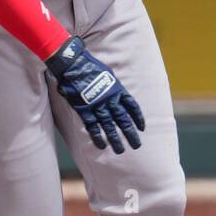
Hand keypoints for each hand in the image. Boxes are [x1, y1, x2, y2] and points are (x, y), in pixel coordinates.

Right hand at [46, 36, 144, 153]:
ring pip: (109, 126)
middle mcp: (110, 100)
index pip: (132, 107)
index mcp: (118, 89)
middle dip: (130, 134)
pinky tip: (102, 146)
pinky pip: (93, 126)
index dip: (138, 118)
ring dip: (115, 139)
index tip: (142, 128)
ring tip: (120, 150)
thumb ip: (113, 86)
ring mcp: (97, 106)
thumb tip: (116, 93)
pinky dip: (97, 137)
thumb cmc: (90, 65)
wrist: (74, 65)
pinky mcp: (84, 110)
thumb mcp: (108, 73)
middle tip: (136, 145)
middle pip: (123, 120)